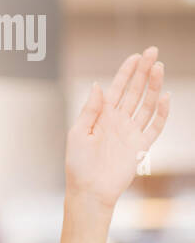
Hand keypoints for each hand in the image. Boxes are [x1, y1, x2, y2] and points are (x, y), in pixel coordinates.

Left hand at [65, 46, 168, 208]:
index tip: (135, 56)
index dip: (126, 72)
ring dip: (153, 86)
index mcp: (101, 116)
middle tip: (153, 52)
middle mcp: (118, 121)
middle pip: (134, 91)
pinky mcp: (141, 147)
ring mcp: (131, 133)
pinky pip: (154, 127)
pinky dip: (161, 113)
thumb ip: (90, 110)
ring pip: (146, 104)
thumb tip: (99, 85)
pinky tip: (165, 96)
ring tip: (159, 67)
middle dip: (143, 72)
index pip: (117, 89)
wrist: (89, 190)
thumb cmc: (78, 164)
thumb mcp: (77, 133)